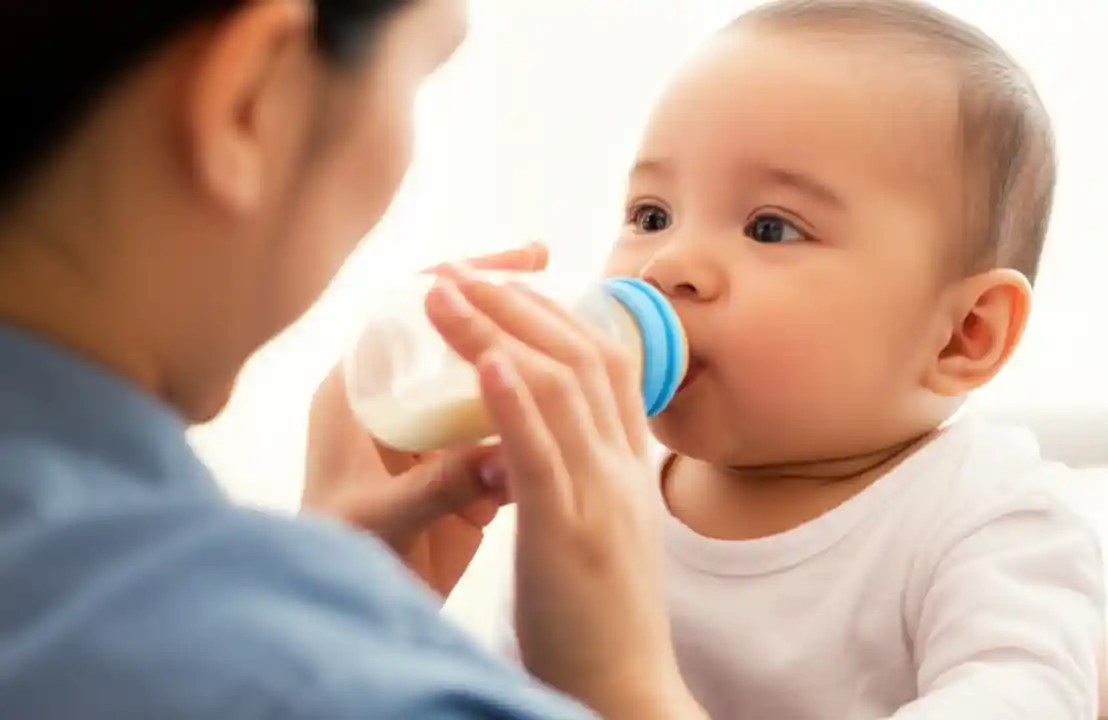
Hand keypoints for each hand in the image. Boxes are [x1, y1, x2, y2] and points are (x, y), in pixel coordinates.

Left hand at [302, 244, 547, 596]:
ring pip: (474, 371)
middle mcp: (388, 401)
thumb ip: (437, 486)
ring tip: (565, 322)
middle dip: (492, 296)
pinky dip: (526, 405)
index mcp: (354, 394)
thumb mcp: (381, 521)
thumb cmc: (338, 561)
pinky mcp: (452, 467)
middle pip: (442, 327)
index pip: (401, 308)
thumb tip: (504, 458)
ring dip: (515, 348)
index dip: (454, 275)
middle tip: (544, 261)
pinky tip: (566, 392)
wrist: (343, 618)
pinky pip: (494, 420)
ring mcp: (423, 433)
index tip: (504, 259)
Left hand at [426, 267, 703, 717]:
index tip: (518, 274)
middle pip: (581, 351)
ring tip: (448, 291)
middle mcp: (623, 465)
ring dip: (498, 329)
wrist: (627, 688)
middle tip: (462, 267)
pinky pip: (538, 449)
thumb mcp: (605, 530)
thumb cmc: (606, 618)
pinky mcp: (567, 529)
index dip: (559, 307)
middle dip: (517, 300)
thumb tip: (561, 440)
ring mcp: (602, 493)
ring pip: (557, 384)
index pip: (603, 355)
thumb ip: (588, 478)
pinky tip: (481, 361)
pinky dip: (511, 399)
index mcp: (629, 461)